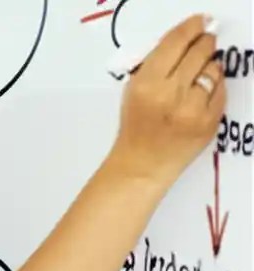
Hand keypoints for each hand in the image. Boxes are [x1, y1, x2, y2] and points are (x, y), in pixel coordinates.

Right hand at [107, 14, 225, 185]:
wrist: (142, 165)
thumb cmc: (135, 127)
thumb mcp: (133, 91)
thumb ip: (155, 65)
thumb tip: (182, 40)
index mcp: (147, 84)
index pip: (176, 42)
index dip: (191, 27)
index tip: (199, 21)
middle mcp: (171, 94)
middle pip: (199, 51)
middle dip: (204, 43)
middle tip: (205, 42)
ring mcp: (193, 108)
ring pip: (214, 70)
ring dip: (209, 67)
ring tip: (198, 76)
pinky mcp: (209, 121)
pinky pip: (221, 91)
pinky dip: (214, 88)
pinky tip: (201, 94)